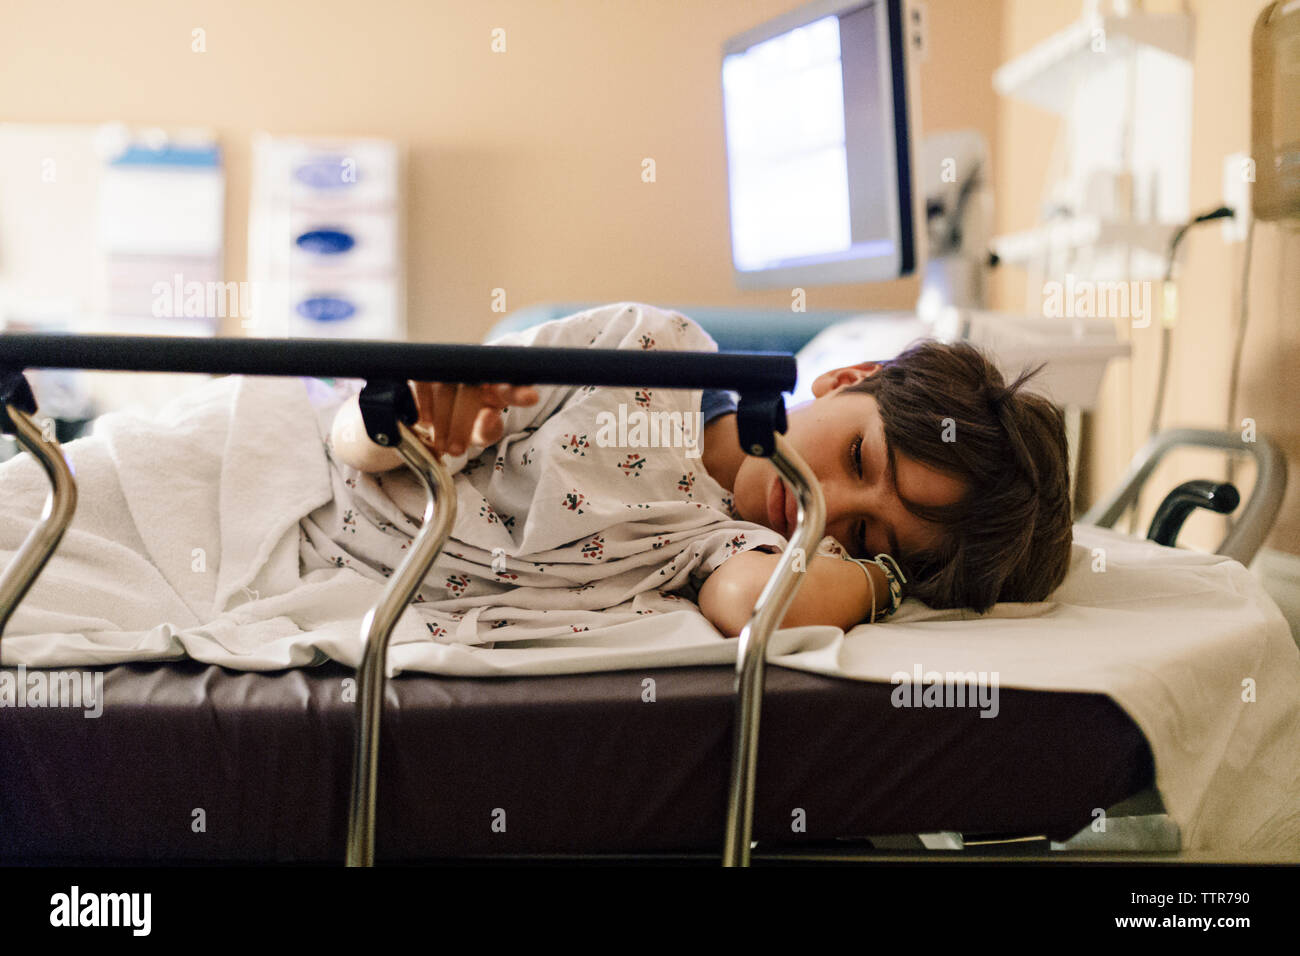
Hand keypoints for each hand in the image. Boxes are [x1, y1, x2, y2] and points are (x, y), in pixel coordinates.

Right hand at [407, 381, 539, 458]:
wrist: (439, 410)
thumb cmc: (469, 423)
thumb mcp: (482, 433)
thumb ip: (488, 431)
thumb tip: (488, 415)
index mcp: (499, 388)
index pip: (511, 388)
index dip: (519, 392)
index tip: (530, 398)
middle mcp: (477, 374)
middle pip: (472, 393)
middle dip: (463, 424)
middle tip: (456, 451)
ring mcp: (451, 369)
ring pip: (446, 389)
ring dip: (443, 420)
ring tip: (441, 446)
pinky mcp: (428, 369)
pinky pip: (424, 382)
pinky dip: (424, 403)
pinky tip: (425, 422)